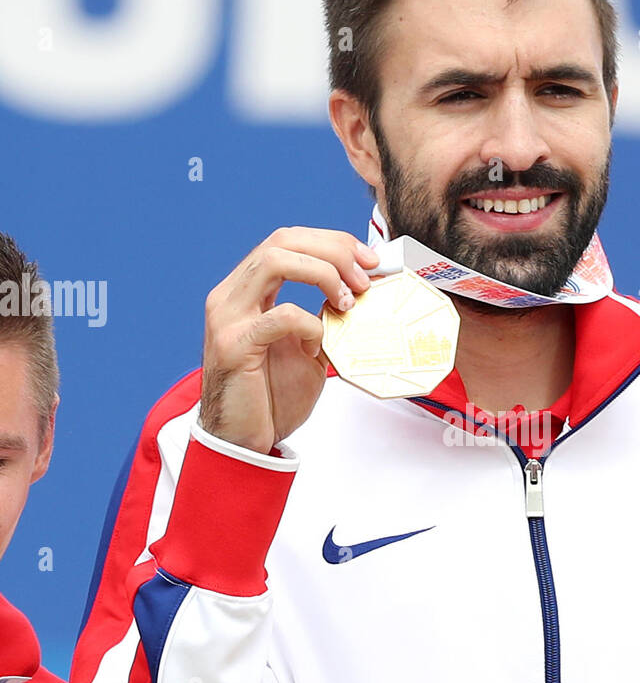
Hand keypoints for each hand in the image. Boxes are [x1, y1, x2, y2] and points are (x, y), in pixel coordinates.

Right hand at [200, 227, 379, 452]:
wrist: (243, 442)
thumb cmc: (271, 398)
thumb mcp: (308, 349)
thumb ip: (326, 318)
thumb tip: (362, 294)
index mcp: (246, 290)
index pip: (287, 241)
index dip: (332, 242)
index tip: (368, 259)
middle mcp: (231, 295)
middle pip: (282, 240)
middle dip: (333, 250)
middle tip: (365, 276)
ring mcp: (228, 317)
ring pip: (275, 261)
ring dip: (323, 273)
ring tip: (347, 301)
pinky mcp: (234, 346)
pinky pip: (279, 316)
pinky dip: (310, 324)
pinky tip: (317, 345)